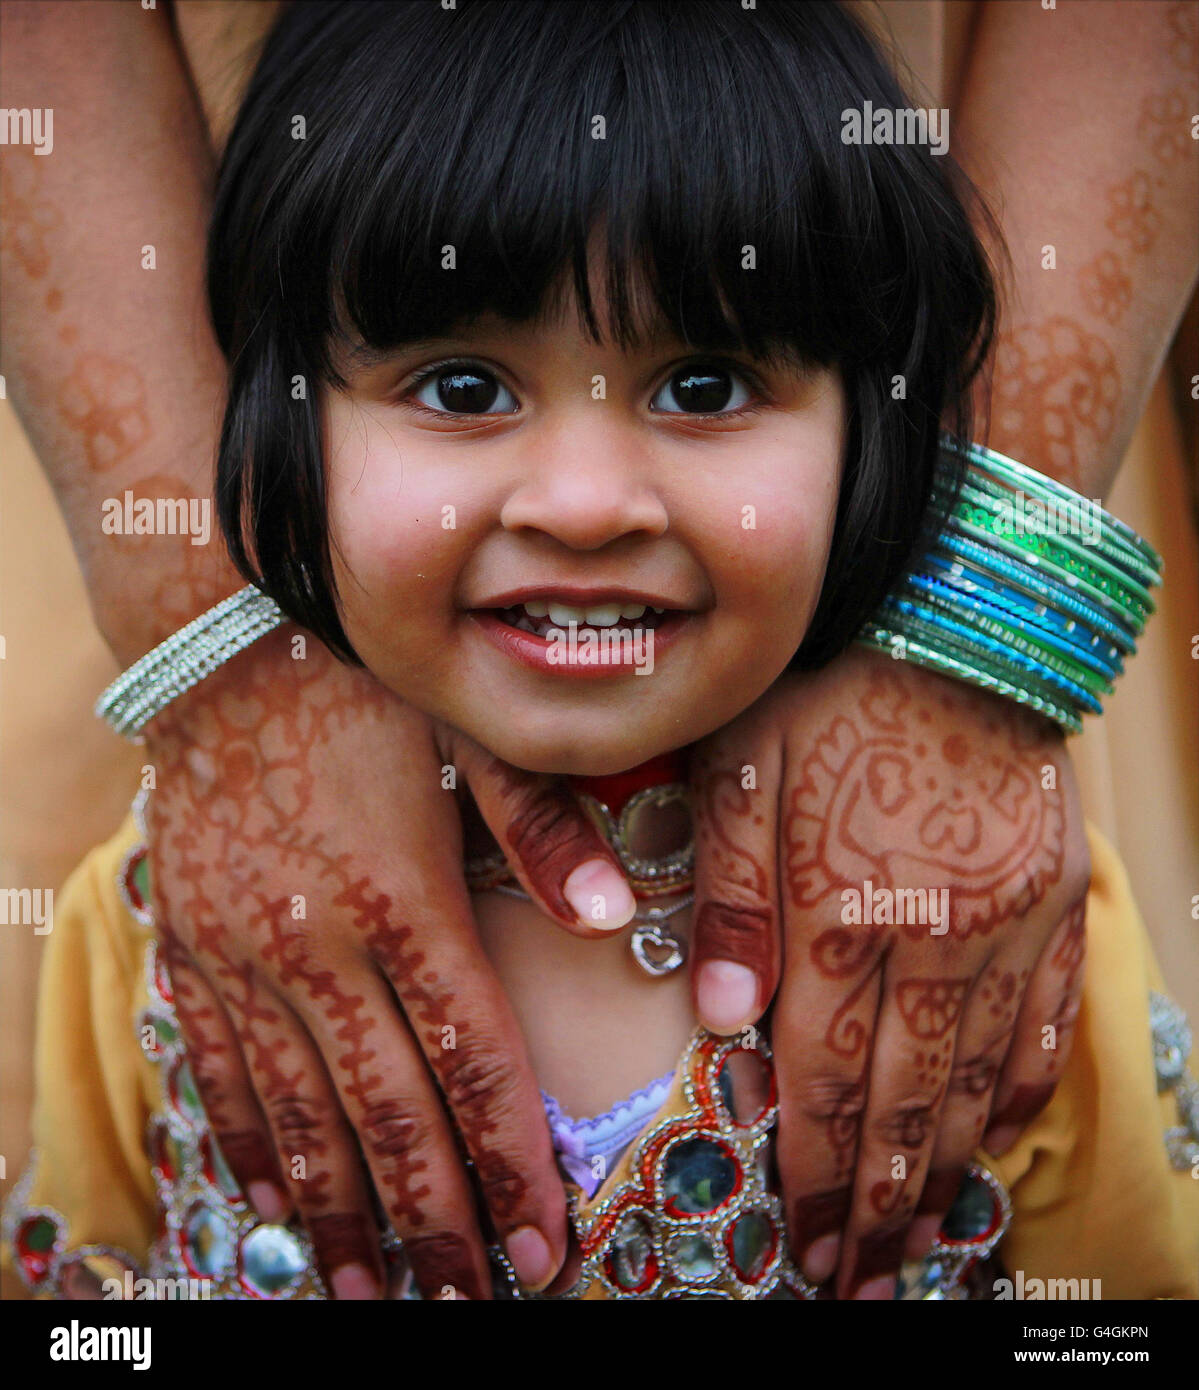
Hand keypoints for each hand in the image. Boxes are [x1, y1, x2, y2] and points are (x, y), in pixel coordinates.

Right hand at [142, 625, 635, 1299]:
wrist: (223, 642)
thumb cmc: (364, 685)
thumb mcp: (466, 732)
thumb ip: (543, 826)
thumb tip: (615, 912)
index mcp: (401, 896)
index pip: (469, 1058)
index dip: (510, 1160)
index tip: (539, 1246)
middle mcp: (316, 945)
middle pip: (386, 1113)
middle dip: (435, 1219)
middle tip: (465, 1301)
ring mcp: (243, 954)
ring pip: (298, 1113)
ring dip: (342, 1212)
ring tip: (372, 1290)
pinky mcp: (192, 947)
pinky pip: (218, 1070)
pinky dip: (251, 1146)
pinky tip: (277, 1205)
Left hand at [687, 643, 1090, 1298]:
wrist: (952, 605)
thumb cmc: (825, 680)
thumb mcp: (744, 766)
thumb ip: (734, 894)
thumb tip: (726, 1013)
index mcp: (842, 909)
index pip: (827, 1076)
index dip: (817, 1170)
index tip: (808, 1243)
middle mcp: (934, 934)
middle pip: (905, 1101)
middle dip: (878, 1201)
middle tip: (861, 1278)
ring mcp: (1006, 920)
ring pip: (976, 1078)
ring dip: (947, 1168)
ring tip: (922, 1240)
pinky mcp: (1051, 894)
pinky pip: (1042, 1016)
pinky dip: (1019, 1088)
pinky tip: (998, 1132)